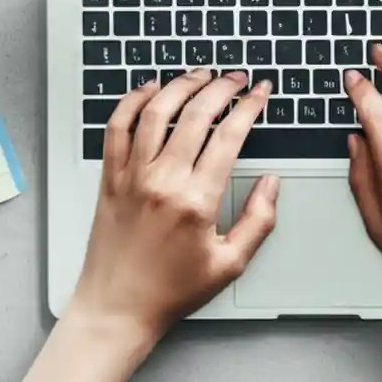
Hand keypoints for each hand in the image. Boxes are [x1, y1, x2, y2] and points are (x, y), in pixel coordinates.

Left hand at [70, 68, 278, 337]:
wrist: (117, 307)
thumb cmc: (171, 290)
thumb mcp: (230, 264)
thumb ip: (259, 220)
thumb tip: (272, 183)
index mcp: (196, 201)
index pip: (229, 136)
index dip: (250, 106)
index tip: (261, 92)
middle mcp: (163, 181)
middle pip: (196, 114)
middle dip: (222, 87)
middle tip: (237, 78)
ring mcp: (132, 176)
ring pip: (156, 111)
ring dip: (181, 85)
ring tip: (200, 74)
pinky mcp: (109, 178)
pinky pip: (117, 127)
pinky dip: (132, 101)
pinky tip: (148, 89)